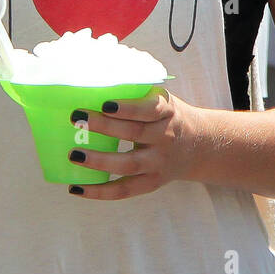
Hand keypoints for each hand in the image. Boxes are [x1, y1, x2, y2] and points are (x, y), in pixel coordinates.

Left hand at [64, 88, 205, 199]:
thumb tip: (91, 82)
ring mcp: (159, 163)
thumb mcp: (162, 99)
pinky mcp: (151, 183)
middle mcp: (165, 138)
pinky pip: (124, 190)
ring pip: (128, 165)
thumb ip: (136, 93)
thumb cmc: (167, 116)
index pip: (148, 109)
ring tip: (74, 154)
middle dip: (103, 126)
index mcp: (167, 112)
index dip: (127, 107)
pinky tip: (76, 187)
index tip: (104, 103)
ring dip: (99, 161)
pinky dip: (100, 191)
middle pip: (134, 133)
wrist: (200, 145)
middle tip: (77, 118)